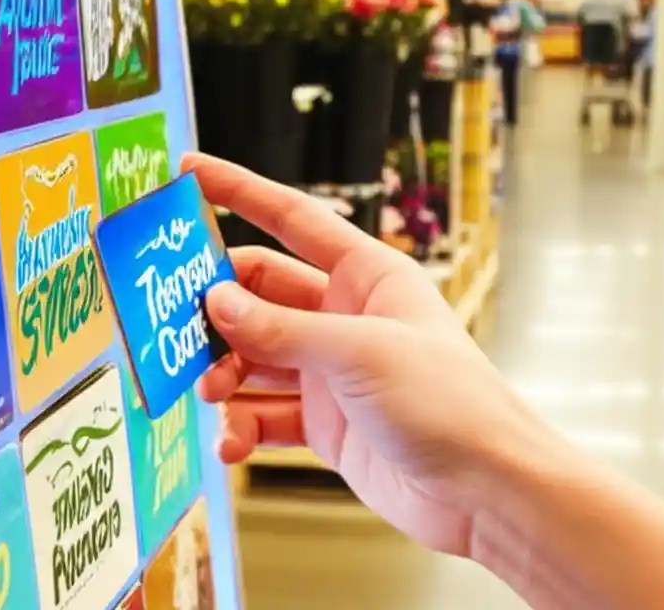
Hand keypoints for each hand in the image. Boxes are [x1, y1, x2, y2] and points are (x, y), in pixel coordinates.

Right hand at [185, 153, 563, 559]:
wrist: (485, 490)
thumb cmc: (450, 402)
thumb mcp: (360, 354)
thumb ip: (282, 329)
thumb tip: (215, 303)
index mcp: (368, 276)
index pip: (293, 219)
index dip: (241, 191)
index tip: (190, 173)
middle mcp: (345, 317)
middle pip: (259, 294)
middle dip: (218, 310)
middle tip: (178, 328)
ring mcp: (332, 372)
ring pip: (254, 357)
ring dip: (224, 374)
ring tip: (209, 393)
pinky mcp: (325, 424)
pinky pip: (264, 414)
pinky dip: (242, 426)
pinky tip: (231, 443)